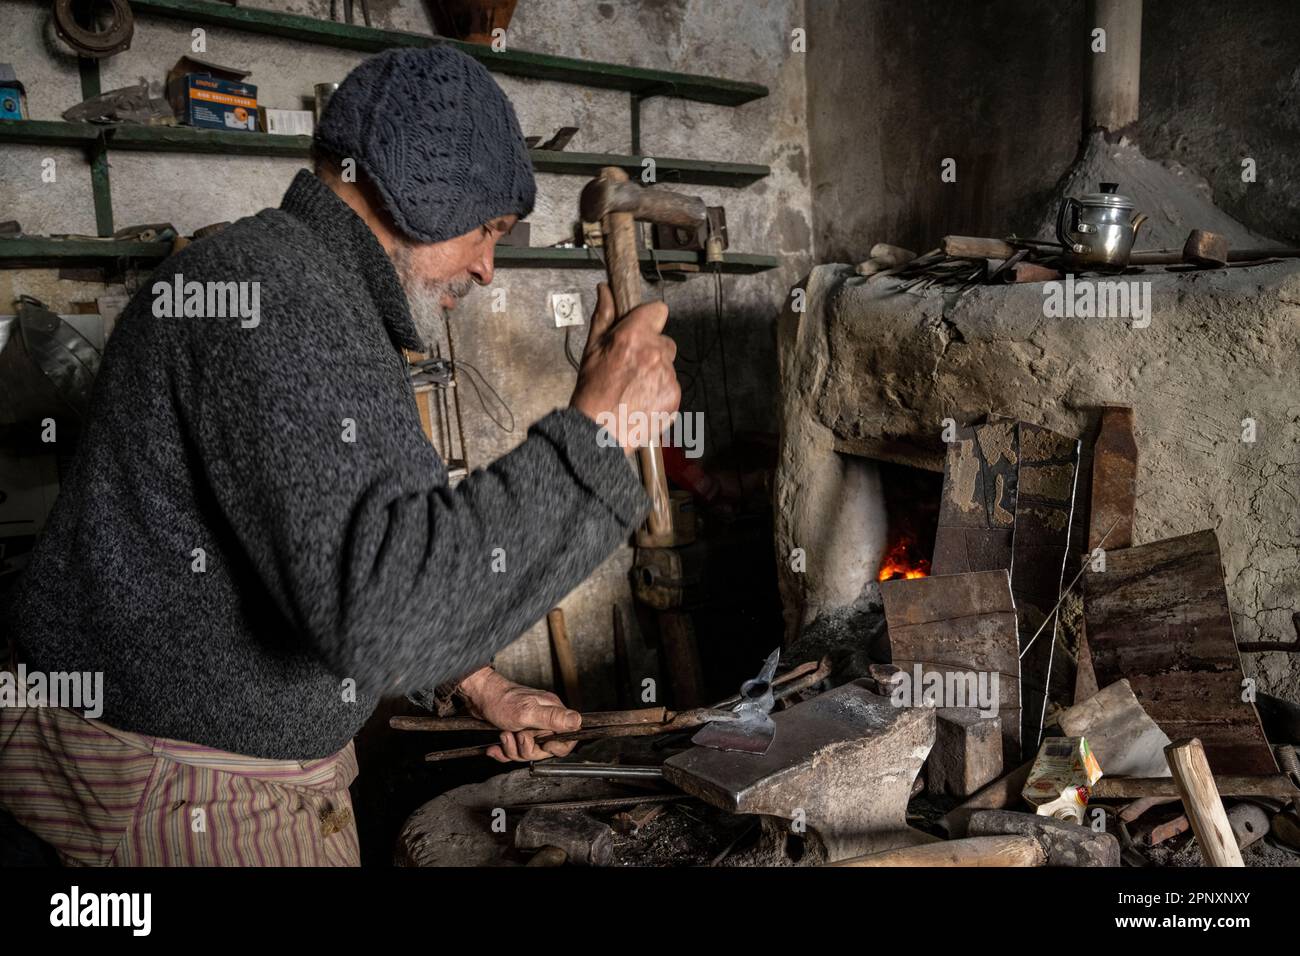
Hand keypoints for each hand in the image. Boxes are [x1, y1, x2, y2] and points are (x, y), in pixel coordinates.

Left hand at [456, 667, 581, 761]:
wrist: (478, 697)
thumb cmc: (501, 700)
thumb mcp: (528, 712)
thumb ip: (554, 718)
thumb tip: (578, 721)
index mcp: (552, 712)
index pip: (568, 738)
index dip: (557, 747)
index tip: (543, 744)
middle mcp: (544, 719)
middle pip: (546, 750)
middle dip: (528, 749)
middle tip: (518, 736)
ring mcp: (530, 726)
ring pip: (529, 752)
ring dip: (513, 749)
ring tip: (505, 735)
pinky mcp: (517, 732)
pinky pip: (515, 751)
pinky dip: (504, 751)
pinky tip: (496, 746)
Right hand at [570, 282, 680, 451]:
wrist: (599, 434)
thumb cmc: (592, 392)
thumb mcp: (591, 349)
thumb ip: (604, 316)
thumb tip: (605, 290)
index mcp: (635, 336)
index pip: (658, 311)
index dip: (648, 319)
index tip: (639, 329)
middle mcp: (656, 353)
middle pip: (664, 341)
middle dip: (651, 349)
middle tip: (631, 366)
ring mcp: (668, 377)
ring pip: (668, 365)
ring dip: (655, 372)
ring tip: (633, 388)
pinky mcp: (675, 397)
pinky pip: (671, 386)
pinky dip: (660, 392)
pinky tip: (641, 401)